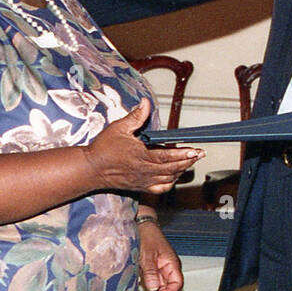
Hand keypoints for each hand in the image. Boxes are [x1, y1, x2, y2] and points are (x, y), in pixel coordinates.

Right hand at [83, 99, 202, 193]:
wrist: (91, 169)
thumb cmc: (103, 148)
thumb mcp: (118, 128)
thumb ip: (135, 116)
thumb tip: (145, 102)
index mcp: (141, 156)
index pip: (166, 156)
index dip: (182, 154)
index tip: (195, 150)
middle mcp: (144, 171)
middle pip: (172, 169)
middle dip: (188, 161)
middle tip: (200, 154)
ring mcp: (143, 181)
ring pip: (169, 179)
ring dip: (181, 170)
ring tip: (190, 161)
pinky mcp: (141, 187)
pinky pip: (161, 188)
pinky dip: (170, 182)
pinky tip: (174, 174)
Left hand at [139, 219, 183, 290]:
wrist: (142, 228)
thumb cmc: (148, 237)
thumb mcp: (147, 254)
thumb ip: (151, 271)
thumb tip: (154, 288)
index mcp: (172, 264)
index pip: (177, 283)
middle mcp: (170, 270)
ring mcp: (162, 273)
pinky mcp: (154, 275)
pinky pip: (157, 289)